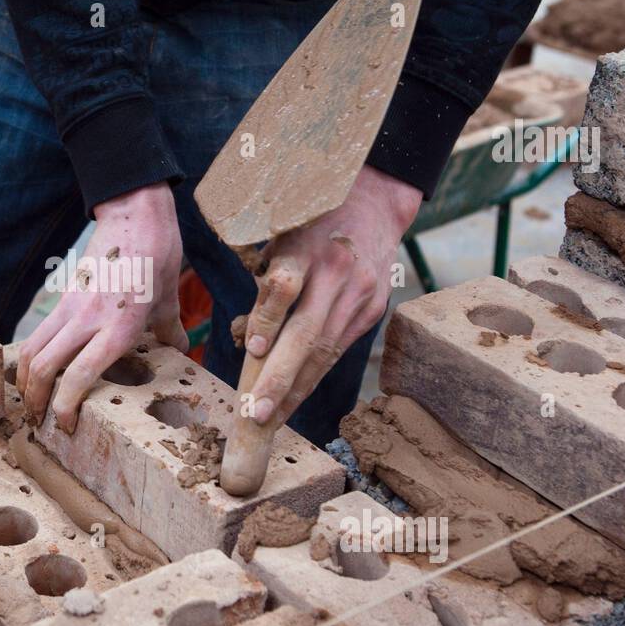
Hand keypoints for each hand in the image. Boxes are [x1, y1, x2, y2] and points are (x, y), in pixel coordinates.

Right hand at [17, 181, 188, 431]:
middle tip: (40, 423)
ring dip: (25, 382)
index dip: (66, 407)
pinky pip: (38, 333)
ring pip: (32, 351)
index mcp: (119, 327)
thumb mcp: (169, 299)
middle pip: (43, 368)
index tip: (68, 427)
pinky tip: (35, 372)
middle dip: (35, 402)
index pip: (79, 376)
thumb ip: (171, 330)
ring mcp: (71, 306)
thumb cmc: (157, 255)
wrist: (135, 213)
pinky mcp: (63, 296)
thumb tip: (181, 349)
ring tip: (30, 403)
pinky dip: (31, 358)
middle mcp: (89, 319)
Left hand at [241, 165, 421, 426]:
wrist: (374, 206)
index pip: (285, 287)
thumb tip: (250, 341)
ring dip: (296, 390)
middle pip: (308, 333)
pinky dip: (314, 376)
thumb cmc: (312, 222)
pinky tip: (294, 399)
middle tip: (255, 413)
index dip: (267, 320)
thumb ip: (268, 280)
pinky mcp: (373, 310)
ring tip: (270, 419)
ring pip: (325, 350)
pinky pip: (338, 349)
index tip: (252, 349)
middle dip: (279, 378)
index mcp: (308, 246)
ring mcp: (362, 294)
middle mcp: (339, 273)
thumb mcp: (283, 235)